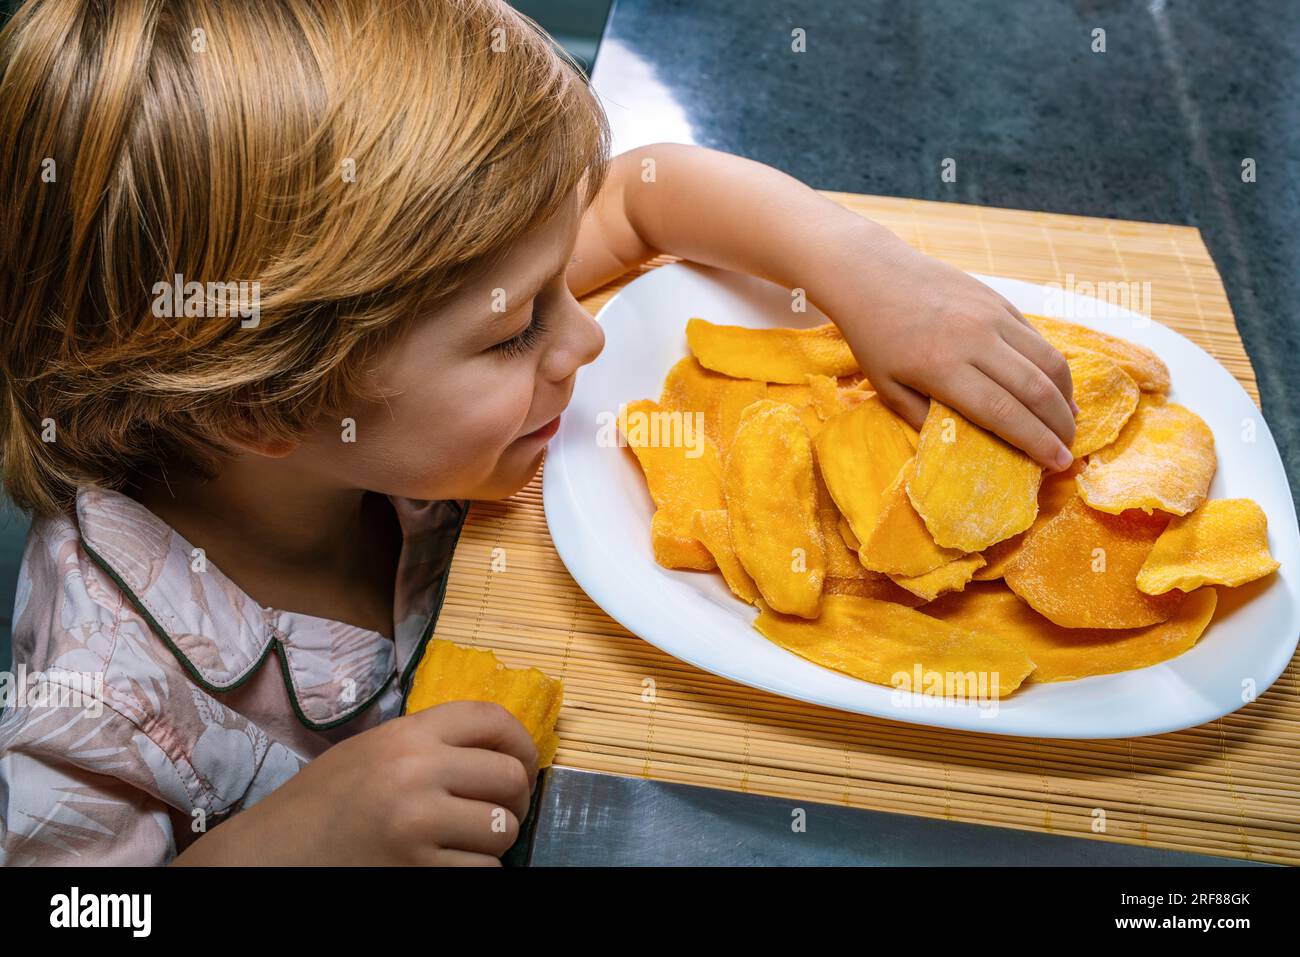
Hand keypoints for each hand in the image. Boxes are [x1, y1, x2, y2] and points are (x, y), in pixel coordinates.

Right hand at [172, 701, 537, 865]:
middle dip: (514, 799)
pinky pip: (483, 873)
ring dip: (492, 843)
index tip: (524, 765)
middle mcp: (416, 773)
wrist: (270, 857)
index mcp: (406, 735)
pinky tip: (442, 866)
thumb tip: (501, 750)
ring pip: (503, 831)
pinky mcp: (418, 873)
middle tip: (497, 812)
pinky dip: (473, 873)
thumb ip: (430, 743)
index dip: (522, 743)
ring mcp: (418, 826)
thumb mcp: (372, 751)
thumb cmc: (323, 804)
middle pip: (510, 777)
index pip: (492, 718)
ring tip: (460, 842)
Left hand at [827, 227, 1077, 470]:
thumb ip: (923, 418)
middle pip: (1034, 389)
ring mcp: (991, 315)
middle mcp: (974, 339)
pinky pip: (1037, 338)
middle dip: (1059, 426)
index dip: (1036, 441)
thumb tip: (963, 444)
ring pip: (1047, 360)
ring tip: (1068, 421)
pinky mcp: (999, 299)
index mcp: (942, 368)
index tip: (1057, 463)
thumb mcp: (886, 387)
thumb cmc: (874, 337)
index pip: (1003, 413)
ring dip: (1065, 396)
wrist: (873, 274)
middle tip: (1068, 450)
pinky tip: (1055, 387)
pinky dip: (1053, 367)